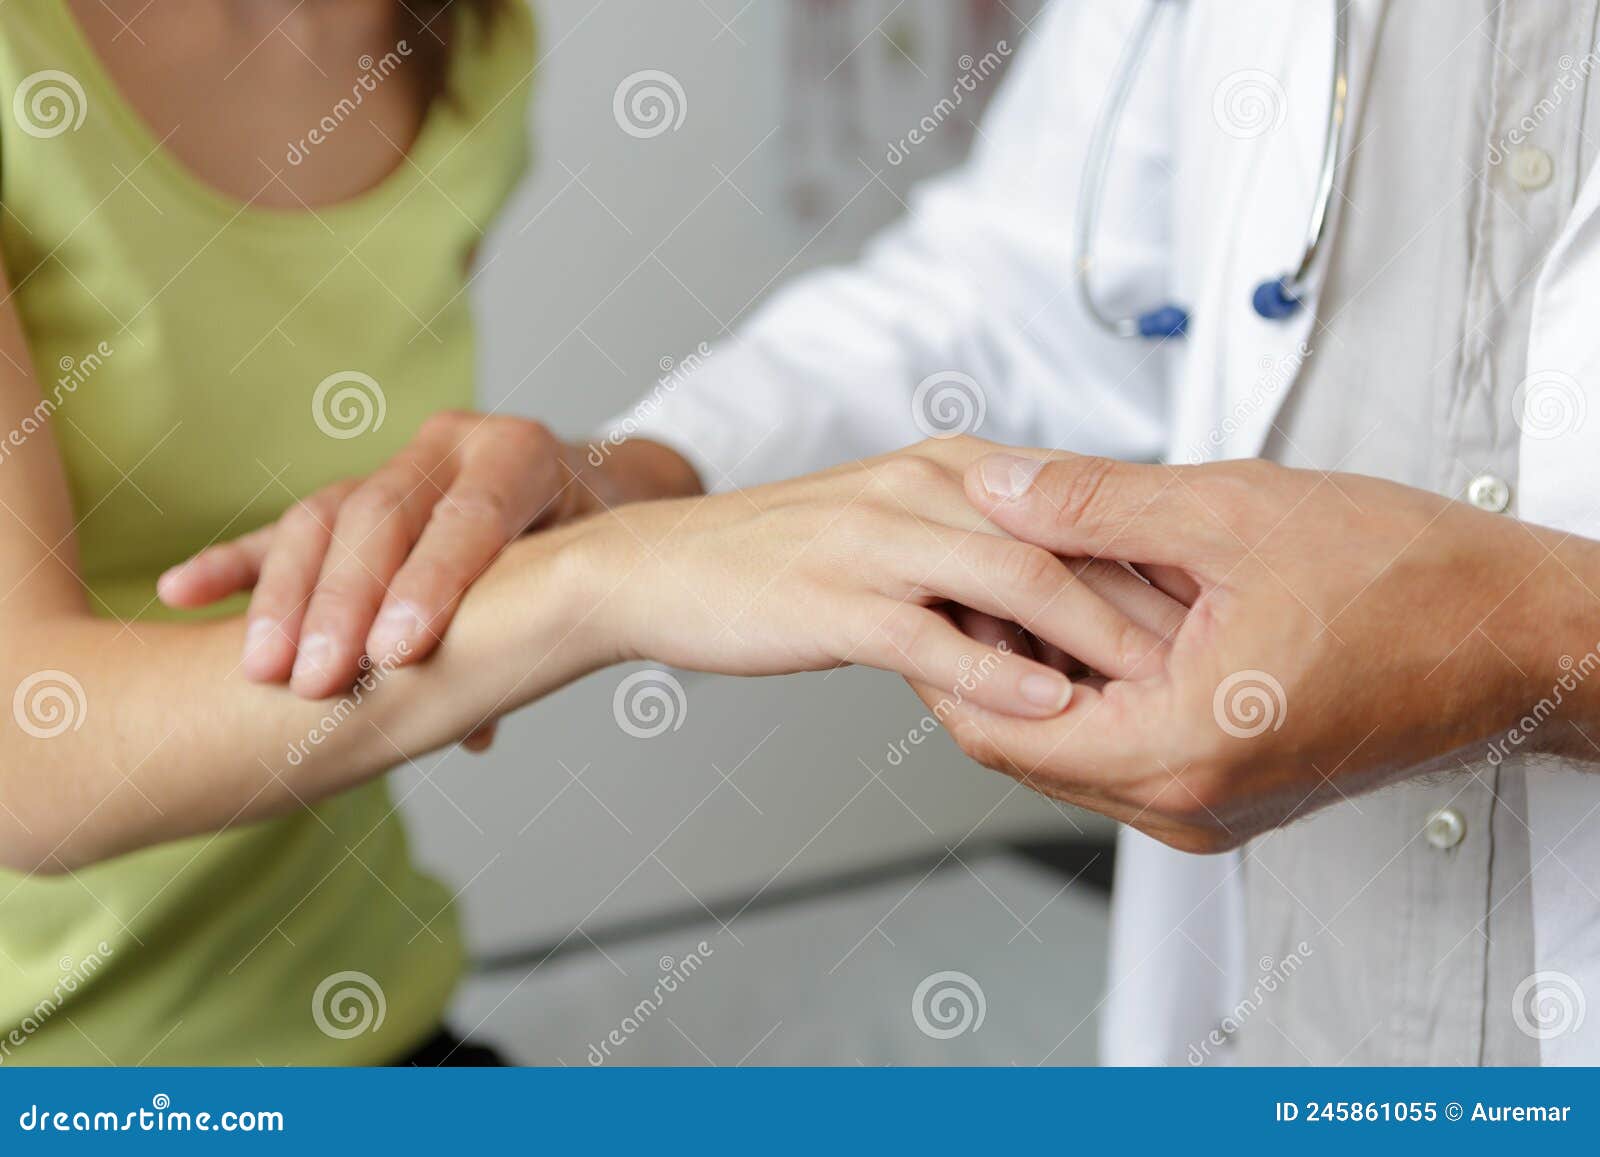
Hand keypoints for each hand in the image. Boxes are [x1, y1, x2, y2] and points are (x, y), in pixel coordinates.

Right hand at [157, 412, 699, 699]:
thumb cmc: (590, 545)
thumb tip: (477, 730)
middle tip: (317, 679)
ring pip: (326, 520)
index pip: (469, 519)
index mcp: (519, 456)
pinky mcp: (353, 494)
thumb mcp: (585, 574)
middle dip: (346, 603)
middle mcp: (452, 446)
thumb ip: (535, 633)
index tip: (398, 653)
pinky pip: (289, 528)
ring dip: (287, 597)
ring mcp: (396, 464)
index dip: (433, 584)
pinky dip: (239, 561)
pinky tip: (183, 592)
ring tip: (259, 668)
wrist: (582, 491)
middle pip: (383, 518)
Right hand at [568, 437, 1174, 717]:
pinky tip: (1045, 706)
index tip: (1210, 613)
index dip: (1151, 560)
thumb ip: (981, 550)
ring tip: (1156, 689)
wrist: (667, 568)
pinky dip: (998, 672)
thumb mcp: (899, 530)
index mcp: (951, 468)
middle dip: (1147, 599)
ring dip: (1094, 637)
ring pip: (1016, 580)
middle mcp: (924, 486)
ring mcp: (879, 539)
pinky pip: (933, 637)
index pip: (1078, 506)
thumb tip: (1065, 595)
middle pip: (1066, 537)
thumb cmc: (787, 559)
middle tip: (1215, 656)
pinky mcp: (838, 599)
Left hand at [915, 451, 1595, 850]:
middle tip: (969, 574)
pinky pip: (1123, 751)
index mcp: (1180, 749)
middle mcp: (1188, 803)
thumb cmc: (1413, 583)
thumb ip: (1093, 504)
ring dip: (1039, 672)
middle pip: (1024, 746)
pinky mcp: (1229, 791)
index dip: (945, 652)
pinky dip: (1093, 689)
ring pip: (1070, 750)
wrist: (1518, 634)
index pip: (997, 728)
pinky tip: (1097, 617)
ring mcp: (1208, 807)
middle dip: (985, 658)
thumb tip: (1000, 490)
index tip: (931, 588)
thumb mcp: (1230, 511)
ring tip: (1030, 583)